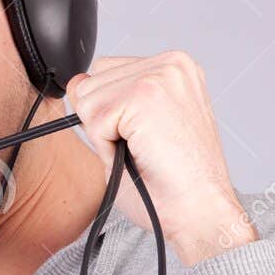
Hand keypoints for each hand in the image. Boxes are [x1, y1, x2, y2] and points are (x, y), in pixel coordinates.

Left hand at [65, 51, 255, 266]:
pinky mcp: (145, 94)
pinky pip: (94, 120)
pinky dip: (107, 147)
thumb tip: (74, 84)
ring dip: (106, 136)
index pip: (105, 71)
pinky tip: (140, 154)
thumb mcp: (130, 132)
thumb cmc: (171, 184)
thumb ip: (104, 103)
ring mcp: (160, 74)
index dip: (109, 112)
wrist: (200, 210)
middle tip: (144, 149)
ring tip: (143, 152)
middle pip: (92, 81)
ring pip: (88, 100)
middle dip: (104, 123)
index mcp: (173, 69)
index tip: (141, 136)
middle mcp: (171, 63)